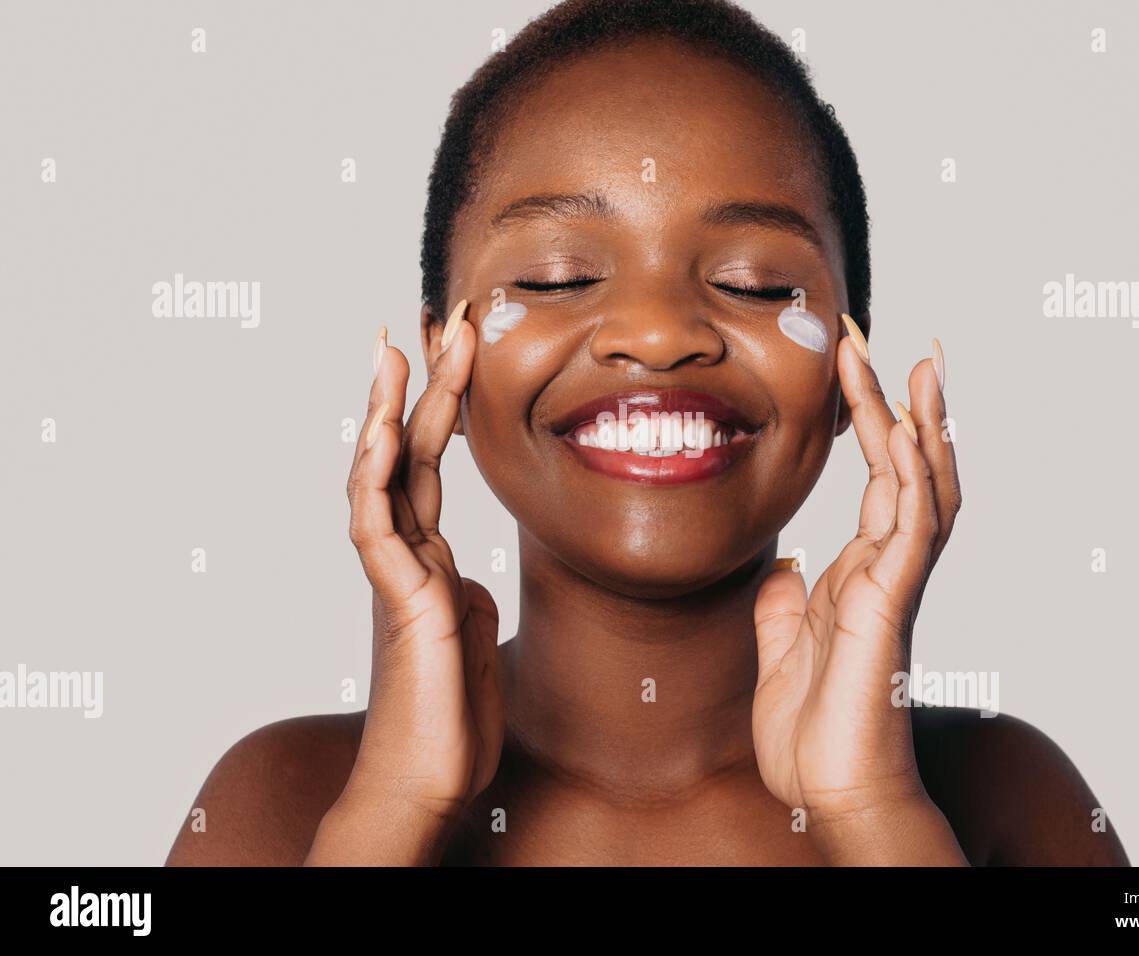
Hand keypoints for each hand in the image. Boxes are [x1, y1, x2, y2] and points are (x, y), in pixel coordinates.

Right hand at [308, 304, 503, 864]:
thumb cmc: (450, 717)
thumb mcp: (472, 638)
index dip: (444, 404)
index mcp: (431, 558)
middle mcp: (408, 556)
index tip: (457, 346)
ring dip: (388, 412)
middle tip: (439, 318)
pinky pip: (376, 527)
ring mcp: (398, 575)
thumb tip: (463, 574)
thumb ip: (461, 595)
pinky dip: (373, 477)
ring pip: (382, 478)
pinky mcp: (399, 602)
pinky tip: (381, 432)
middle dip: (425, 384)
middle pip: (410, 453)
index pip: (433, 464)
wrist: (428, 781)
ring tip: (394, 351)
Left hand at [751, 325, 964, 862]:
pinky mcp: (892, 605)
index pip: (880, 481)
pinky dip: (915, 478)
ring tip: (917, 364)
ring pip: (923, 487)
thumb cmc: (814, 732)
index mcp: (862, 574)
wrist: (831, 791)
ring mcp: (895, 584)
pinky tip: (908, 434)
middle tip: (897, 343)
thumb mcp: (783, 647)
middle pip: (911, 469)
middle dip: (904, 403)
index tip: (862, 368)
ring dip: (920, 424)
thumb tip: (785, 564)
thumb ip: (787, 601)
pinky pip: (912, 530)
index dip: (875, 423)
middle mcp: (887, 569)